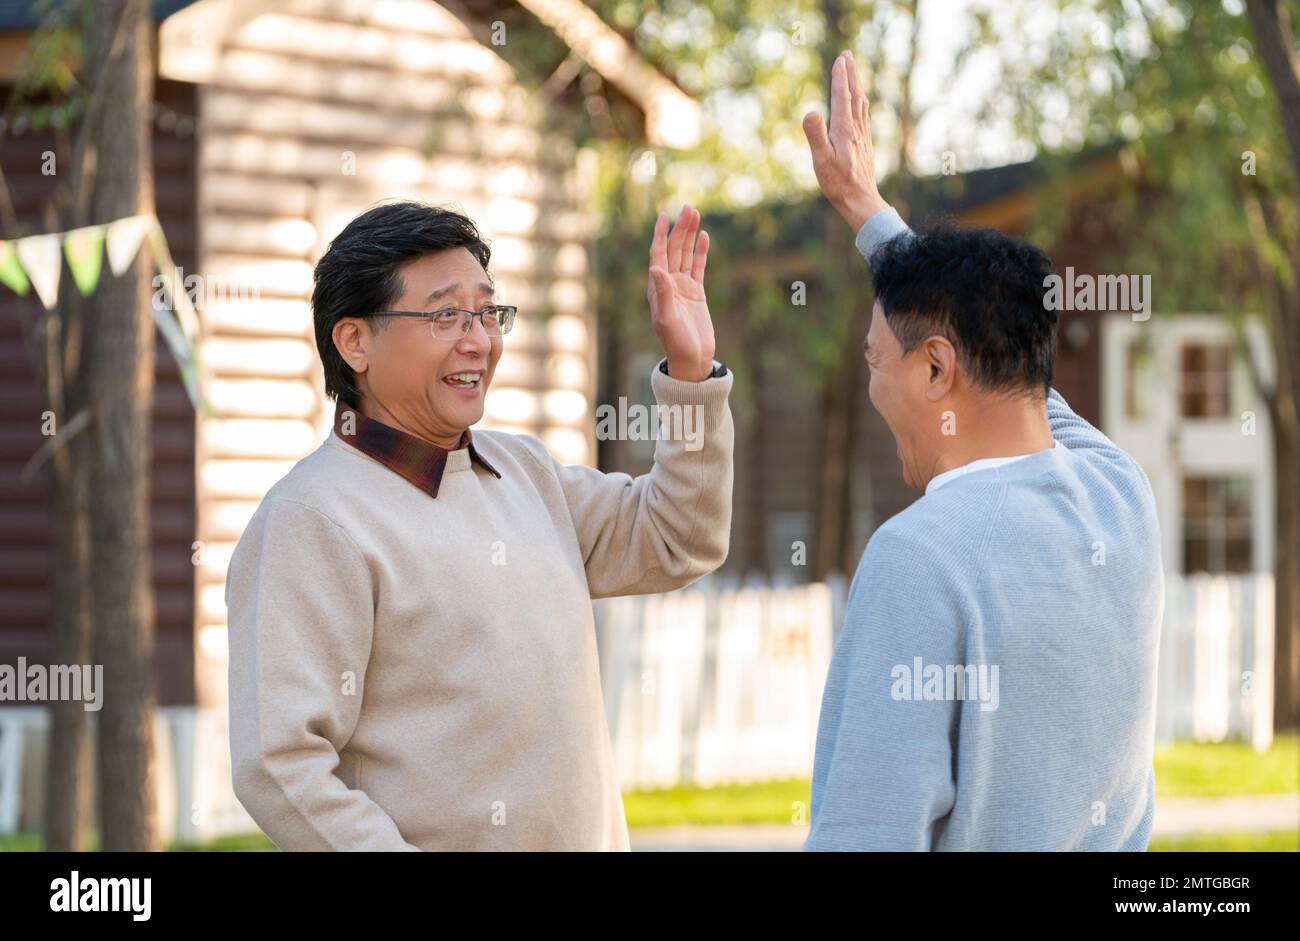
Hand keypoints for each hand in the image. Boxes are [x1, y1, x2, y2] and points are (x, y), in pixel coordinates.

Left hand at [647, 204, 714, 381]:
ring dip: (690, 235)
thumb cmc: (676, 343)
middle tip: (689, 207)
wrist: (692, 360)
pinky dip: (700, 252)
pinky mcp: (697, 293)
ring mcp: (683, 287)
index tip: (663, 215)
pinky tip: (704, 236)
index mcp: (657, 288)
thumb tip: (656, 267)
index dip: (659, 234)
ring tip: (696, 214)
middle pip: (673, 249)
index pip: (657, 254)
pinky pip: (698, 267)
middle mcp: (668, 284)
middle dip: (680, 228)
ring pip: (686, 255)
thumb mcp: (667, 319)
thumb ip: (663, 293)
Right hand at [803, 50, 887, 231]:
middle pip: (855, 95)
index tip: (841, 59)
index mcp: (844, 129)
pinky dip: (861, 103)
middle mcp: (856, 129)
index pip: (842, 97)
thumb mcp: (821, 160)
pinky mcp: (865, 144)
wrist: (861, 200)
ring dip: (857, 86)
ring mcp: (862, 136)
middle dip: (851, 74)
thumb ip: (815, 135)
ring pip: (861, 104)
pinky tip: (861, 105)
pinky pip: (864, 116)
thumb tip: (810, 112)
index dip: (840, 77)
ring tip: (854, 73)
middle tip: (848, 56)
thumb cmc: (838, 182)